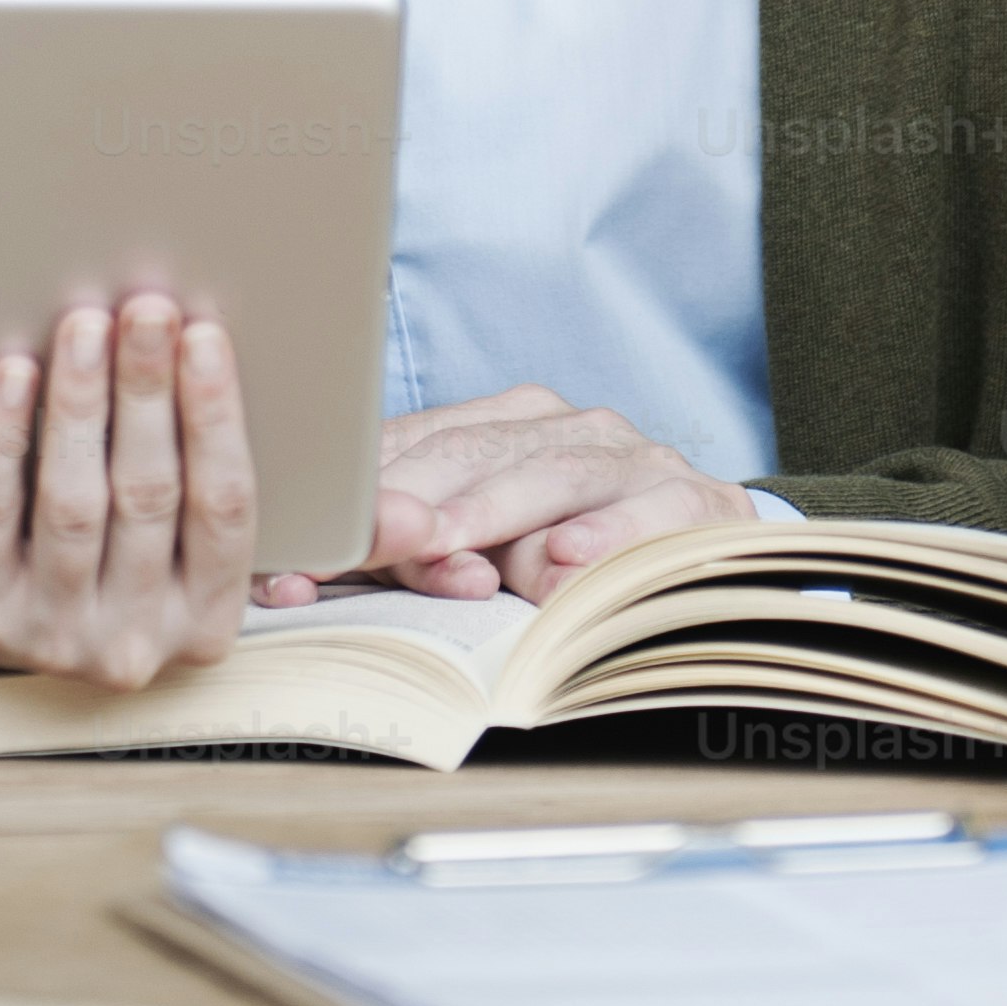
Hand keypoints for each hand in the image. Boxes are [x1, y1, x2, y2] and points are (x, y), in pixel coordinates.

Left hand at [0, 293, 263, 689]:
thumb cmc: (101, 566)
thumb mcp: (175, 562)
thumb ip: (216, 509)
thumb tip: (265, 442)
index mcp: (206, 622)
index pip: (227, 509)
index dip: (215, 417)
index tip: (204, 337)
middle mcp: (136, 641)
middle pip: (149, 495)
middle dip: (148, 390)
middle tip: (145, 310)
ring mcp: (54, 636)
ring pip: (74, 501)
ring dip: (81, 402)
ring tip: (83, 328)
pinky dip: (5, 437)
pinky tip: (14, 375)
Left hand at [348, 385, 751, 601]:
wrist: (704, 546)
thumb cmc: (573, 553)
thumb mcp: (488, 553)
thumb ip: (412, 558)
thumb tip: (302, 581)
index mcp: (506, 424)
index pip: (419, 450)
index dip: (361, 497)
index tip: (308, 548)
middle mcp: (564, 427)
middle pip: (474, 458)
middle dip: (413, 504)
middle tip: (362, 542)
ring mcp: (629, 457)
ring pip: (550, 475)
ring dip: (494, 513)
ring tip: (445, 544)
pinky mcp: (690, 498)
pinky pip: (645, 512)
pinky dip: (607, 534)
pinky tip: (569, 557)